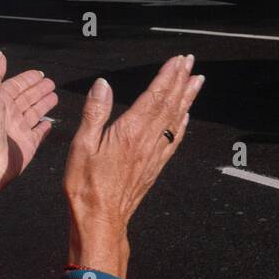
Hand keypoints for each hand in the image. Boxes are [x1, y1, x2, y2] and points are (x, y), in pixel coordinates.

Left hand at [0, 52, 55, 235]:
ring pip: (34, 113)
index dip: (27, 79)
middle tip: (52, 83)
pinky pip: (38, 134)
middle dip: (38, 90)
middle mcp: (9, 115)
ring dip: (44, 104)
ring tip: (55, 97)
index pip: (16, 86)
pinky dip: (44, 128)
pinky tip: (49, 123)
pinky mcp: (27, 145)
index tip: (39, 73)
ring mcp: (18, 130)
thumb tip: (0, 56)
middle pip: (27, 98)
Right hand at [64, 55, 202, 276]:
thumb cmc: (86, 184)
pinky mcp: (153, 166)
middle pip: (169, 104)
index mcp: (129, 132)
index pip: (154, 97)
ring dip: (186, 98)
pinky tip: (185, 116)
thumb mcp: (81, 145)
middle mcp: (146, 141)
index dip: (167, 77)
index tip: (177, 60)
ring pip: (175, 120)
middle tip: (190, 62)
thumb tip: (103, 85)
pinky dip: (181, 124)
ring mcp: (153, 154)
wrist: (100, 218)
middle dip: (181, 81)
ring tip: (196, 81)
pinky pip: (172, 140)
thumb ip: (95, 113)